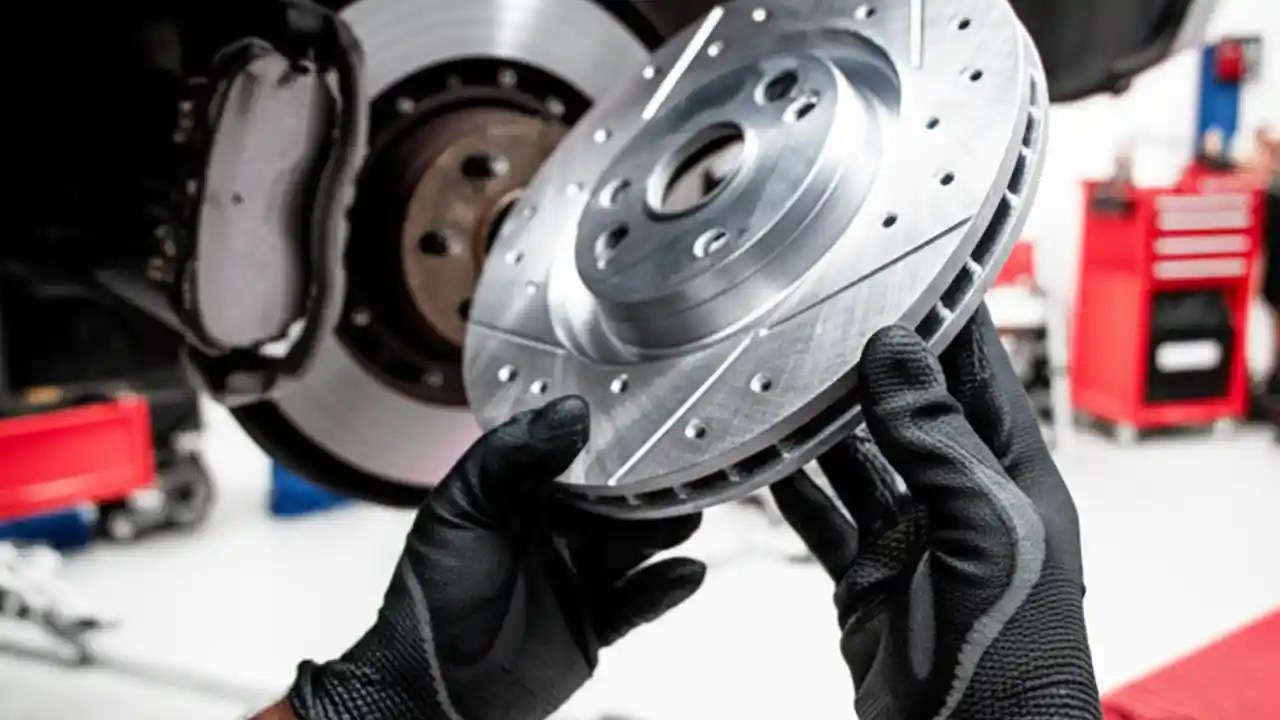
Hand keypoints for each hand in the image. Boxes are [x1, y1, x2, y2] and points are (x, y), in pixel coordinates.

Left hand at [285, 396, 704, 719]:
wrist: (435, 693)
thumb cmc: (432, 600)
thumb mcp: (461, 512)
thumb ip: (508, 456)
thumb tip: (570, 412)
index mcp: (515, 496)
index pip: (569, 454)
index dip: (603, 438)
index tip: (640, 416)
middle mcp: (549, 530)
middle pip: (611, 497)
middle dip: (644, 484)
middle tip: (677, 467)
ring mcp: (573, 575)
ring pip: (633, 544)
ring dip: (661, 528)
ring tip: (686, 515)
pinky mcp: (593, 622)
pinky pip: (639, 600)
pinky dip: (665, 586)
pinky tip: (685, 570)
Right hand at [771, 308, 1100, 718]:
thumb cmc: (1017, 648)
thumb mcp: (985, 522)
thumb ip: (937, 437)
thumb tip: (898, 350)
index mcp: (1010, 474)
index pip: (975, 374)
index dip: (944, 322)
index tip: (904, 270)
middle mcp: (958, 498)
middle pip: (904, 411)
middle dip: (865, 368)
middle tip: (819, 321)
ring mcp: (908, 537)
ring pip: (854, 461)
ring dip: (821, 426)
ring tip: (781, 379)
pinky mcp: (866, 576)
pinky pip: (820, 518)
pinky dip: (790, 490)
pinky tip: (764, 460)